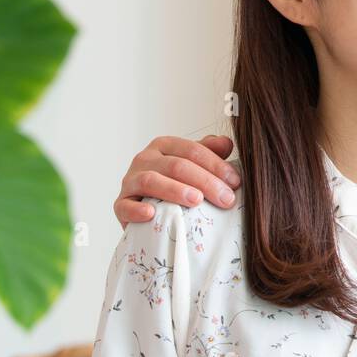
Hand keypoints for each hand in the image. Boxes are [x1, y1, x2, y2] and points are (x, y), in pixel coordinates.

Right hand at [113, 134, 241, 227]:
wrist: (146, 210)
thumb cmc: (177, 185)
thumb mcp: (194, 166)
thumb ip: (209, 153)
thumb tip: (227, 143)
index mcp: (165, 145)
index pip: (193, 151)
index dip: (216, 165)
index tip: (236, 181)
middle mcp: (145, 158)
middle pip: (176, 166)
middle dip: (205, 181)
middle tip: (226, 199)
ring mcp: (130, 180)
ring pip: (151, 180)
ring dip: (175, 190)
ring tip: (197, 200)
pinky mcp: (120, 204)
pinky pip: (125, 205)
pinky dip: (137, 209)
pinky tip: (152, 213)